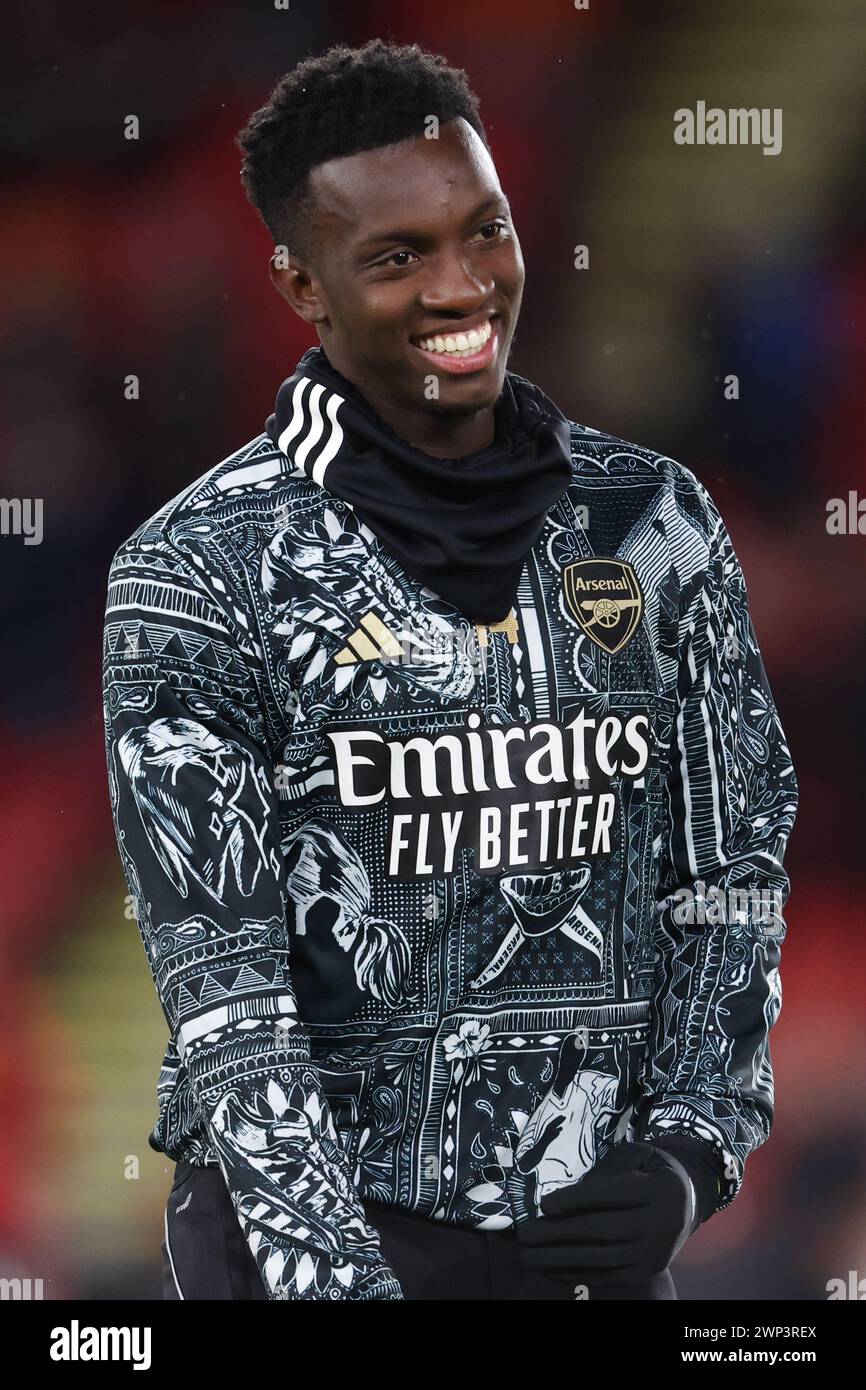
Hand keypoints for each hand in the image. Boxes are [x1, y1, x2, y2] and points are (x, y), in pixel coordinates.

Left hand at [515, 1140, 701, 1286]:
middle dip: (560, 1233)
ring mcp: (657, 1252)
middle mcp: (663, 1223)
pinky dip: (578, 1274)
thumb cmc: (649, 1170)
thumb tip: (566, 1199)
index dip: (578, 1199)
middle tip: (525, 1234)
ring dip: (562, 1259)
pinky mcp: (649, 1272)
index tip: (544, 1205)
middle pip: (605, 1230)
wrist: (688, 1199)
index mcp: (661, 1187)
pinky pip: (609, 1276)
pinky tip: (552, 1269)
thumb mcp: (634, 1155)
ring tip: (530, 1256)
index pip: (614, 1194)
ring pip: (603, 1258)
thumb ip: (605, 1171)